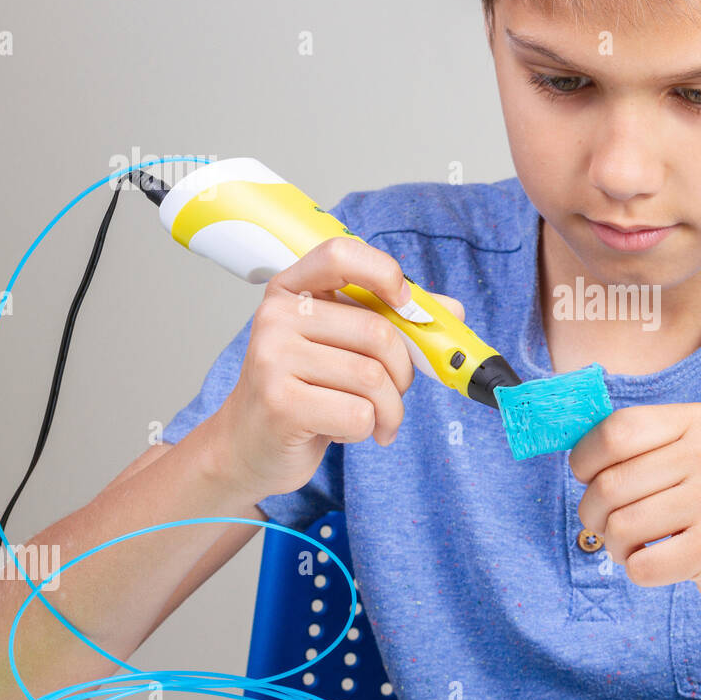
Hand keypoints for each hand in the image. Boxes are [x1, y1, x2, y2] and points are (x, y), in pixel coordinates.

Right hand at [209, 236, 464, 501]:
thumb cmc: (302, 390)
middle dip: (402, 372)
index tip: (405, 304)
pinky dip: (367, 429)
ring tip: (372, 418)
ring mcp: (273, 358)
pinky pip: (359, 414)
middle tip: (392, 393)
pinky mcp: (281, 403)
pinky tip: (341, 431)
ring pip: (374, 379)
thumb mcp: (342, 347)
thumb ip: (392, 323)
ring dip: (389, 409)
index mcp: (292, 290)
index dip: (384, 272)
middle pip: (377, 332)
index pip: (340, 254)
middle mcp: (277, 317)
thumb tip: (452, 310)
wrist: (248, 445)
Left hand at [569, 403, 700, 624]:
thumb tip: (572, 451)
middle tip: (608, 527)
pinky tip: (663, 564)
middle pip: (610, 484)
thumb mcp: (693, 459)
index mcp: (698, 421)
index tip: (586, 478)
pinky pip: (641, 565)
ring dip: (617, 547)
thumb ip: (641, 449)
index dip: (585, 459)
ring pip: (620, 526)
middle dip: (594, 514)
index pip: (615, 430)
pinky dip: (639, 572)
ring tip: (639, 547)